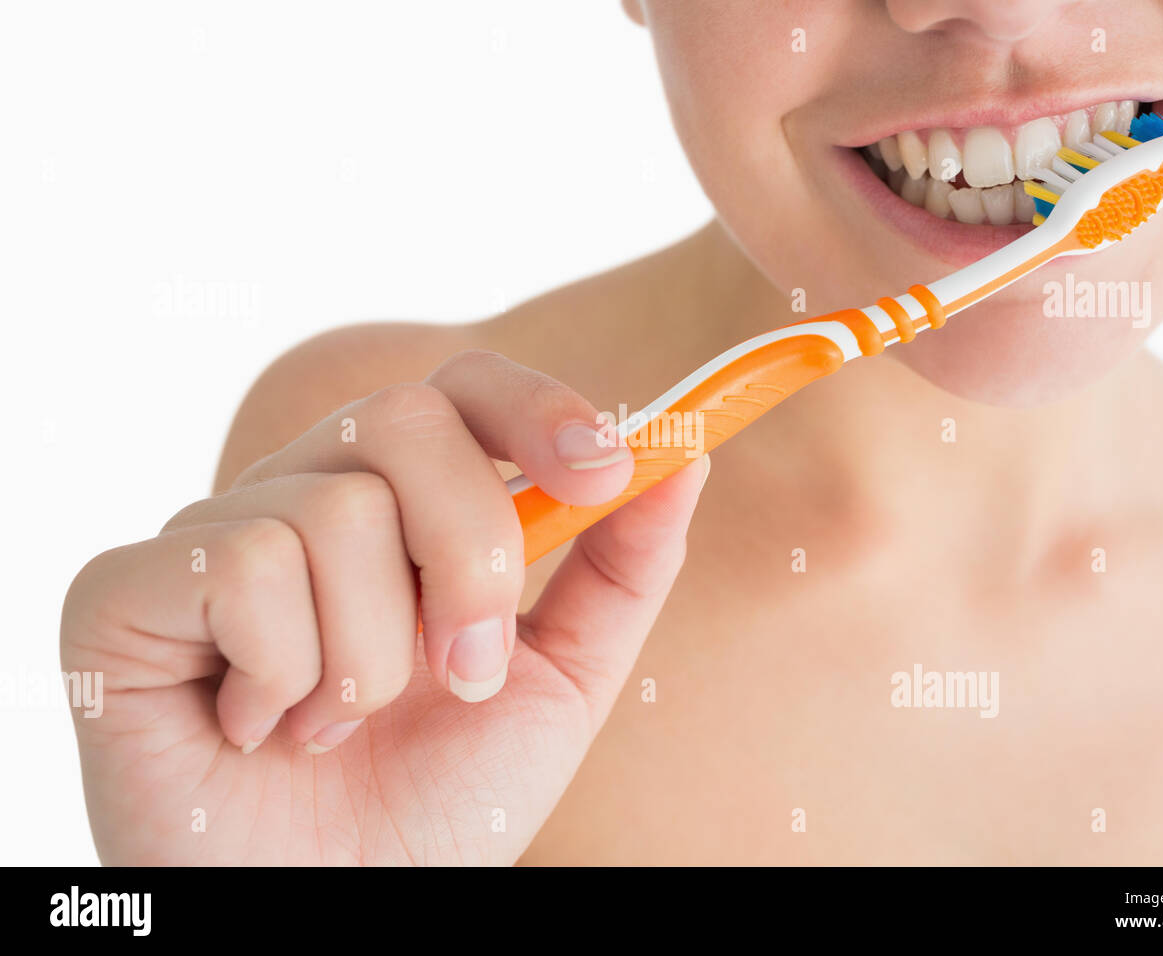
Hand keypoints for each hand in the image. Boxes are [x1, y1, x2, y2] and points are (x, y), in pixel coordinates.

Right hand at [61, 350, 708, 864]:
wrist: (338, 909)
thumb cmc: (439, 802)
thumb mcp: (560, 681)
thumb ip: (619, 568)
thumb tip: (686, 456)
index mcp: (403, 505)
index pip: (464, 388)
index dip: (536, 408)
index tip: (603, 467)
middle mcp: (306, 495)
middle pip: (406, 420)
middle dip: (470, 560)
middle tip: (464, 672)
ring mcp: (214, 535)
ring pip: (334, 511)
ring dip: (374, 656)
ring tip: (345, 726)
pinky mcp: (126, 589)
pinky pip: (240, 565)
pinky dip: (283, 675)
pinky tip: (262, 727)